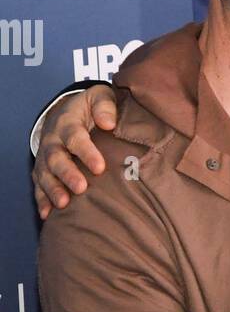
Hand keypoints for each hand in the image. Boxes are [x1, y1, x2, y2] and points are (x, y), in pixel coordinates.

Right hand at [32, 85, 117, 218]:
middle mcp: (53, 141)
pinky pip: (39, 186)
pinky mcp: (42, 170)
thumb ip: (105, 106)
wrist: (64, 113)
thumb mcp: (99, 97)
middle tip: (81, 188)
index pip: (75, 137)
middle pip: (56, 159)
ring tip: (63, 204)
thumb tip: (109, 123)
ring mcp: (45, 157)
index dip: (87, 152)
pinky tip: (47, 215)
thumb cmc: (89, 107)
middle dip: (67, 174)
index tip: (100, 167)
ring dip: (53, 190)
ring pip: (45, 174)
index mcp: (67, 123)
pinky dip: (42, 200)